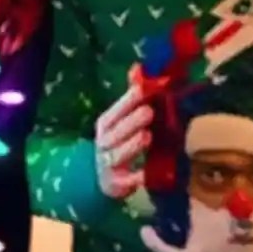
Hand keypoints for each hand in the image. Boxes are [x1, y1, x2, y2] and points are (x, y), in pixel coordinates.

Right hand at [94, 78, 153, 198]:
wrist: (103, 177)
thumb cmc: (118, 142)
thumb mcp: (120, 120)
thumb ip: (130, 97)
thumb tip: (138, 67)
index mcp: (105, 126)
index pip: (114, 112)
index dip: (127, 102)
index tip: (142, 91)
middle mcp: (104, 143)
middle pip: (115, 132)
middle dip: (131, 122)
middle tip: (148, 111)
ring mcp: (108, 164)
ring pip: (118, 154)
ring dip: (131, 145)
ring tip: (146, 136)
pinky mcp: (117, 184)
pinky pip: (127, 181)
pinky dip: (136, 178)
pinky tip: (147, 174)